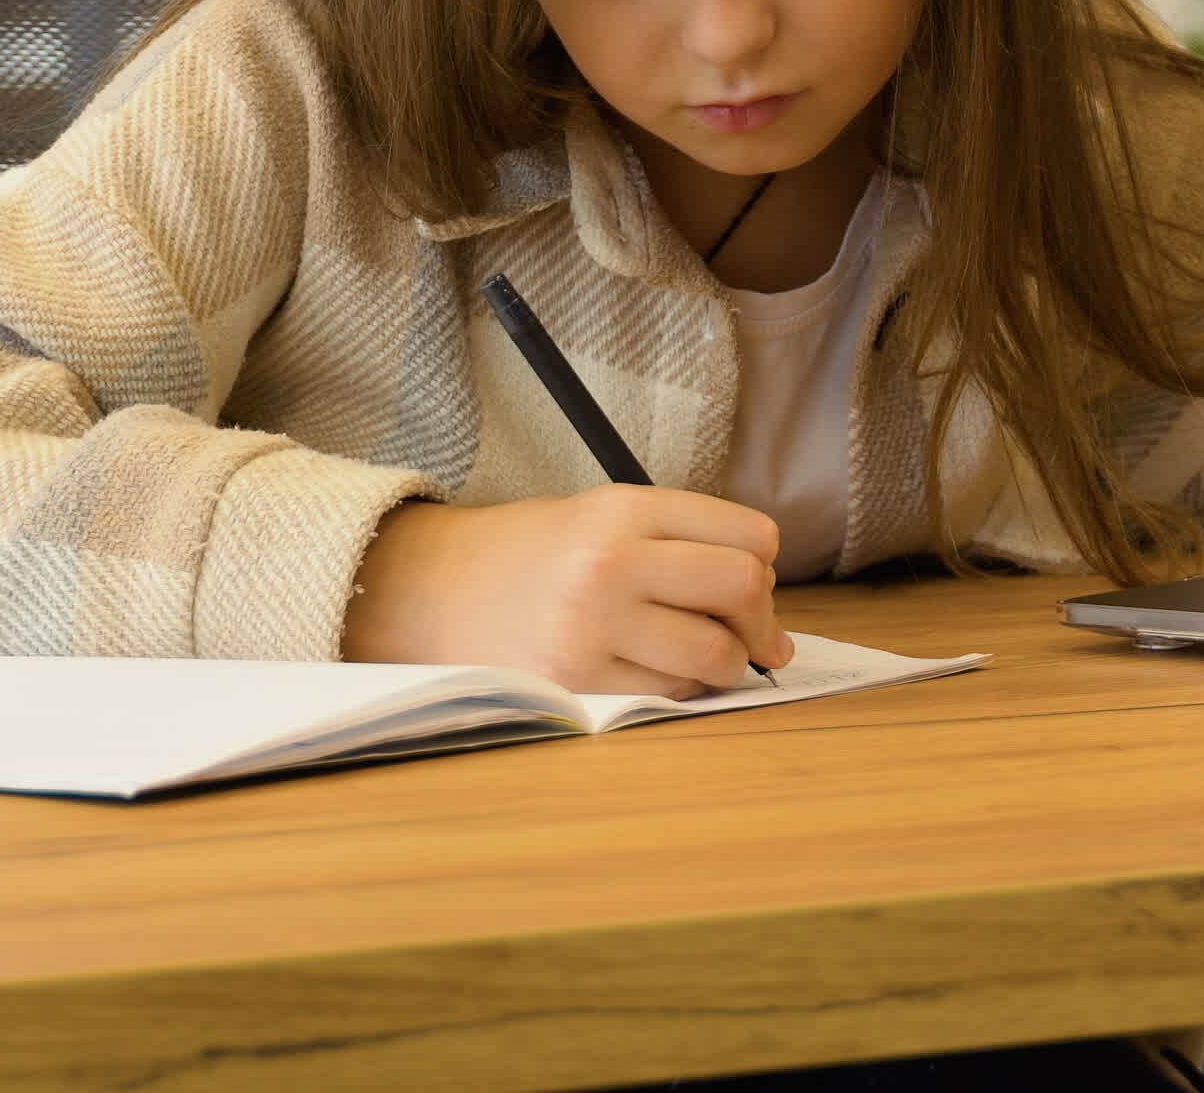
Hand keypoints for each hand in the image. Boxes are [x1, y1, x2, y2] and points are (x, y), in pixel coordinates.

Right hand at [343, 485, 793, 697]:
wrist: (434, 589)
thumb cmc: (534, 555)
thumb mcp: (604, 516)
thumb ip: (684, 543)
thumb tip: (769, 609)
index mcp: (624, 509)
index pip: (748, 535)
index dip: (764, 566)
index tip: (755, 586)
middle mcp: (610, 562)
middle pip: (741, 588)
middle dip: (762, 621)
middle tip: (757, 638)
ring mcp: (592, 626)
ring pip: (714, 654)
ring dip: (728, 665)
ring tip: (709, 661)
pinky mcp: (576, 682)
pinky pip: (670, 695)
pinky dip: (683, 692)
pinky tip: (661, 677)